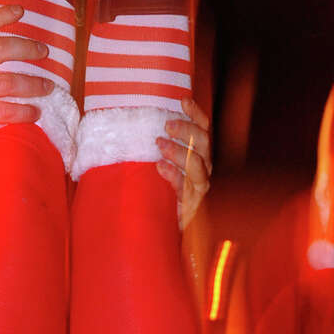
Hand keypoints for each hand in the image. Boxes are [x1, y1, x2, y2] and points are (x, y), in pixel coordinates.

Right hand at [0, 6, 53, 153]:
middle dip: (28, 48)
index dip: (1, 14)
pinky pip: (7, 110)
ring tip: (47, 86)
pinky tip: (34, 112)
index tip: (21, 10)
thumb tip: (0, 52)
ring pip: (9, 80)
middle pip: (1, 48)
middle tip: (45, 51)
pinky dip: (25, 112)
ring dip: (33, 84)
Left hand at [157, 99, 211, 228]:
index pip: (202, 129)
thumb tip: (130, 123)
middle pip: (203, 143)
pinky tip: (160, 167)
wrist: (157, 233)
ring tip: (159, 143)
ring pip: (198, 164)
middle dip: (187, 130)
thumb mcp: (152, 166)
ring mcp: (198, 189)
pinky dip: (174, 175)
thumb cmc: (154, 195)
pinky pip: (186, 187)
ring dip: (180, 151)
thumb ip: (152, 149)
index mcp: (197, 156)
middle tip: (167, 124)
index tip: (183, 100)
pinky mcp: (191, 207)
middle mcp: (202, 171)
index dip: (196, 114)